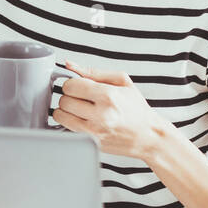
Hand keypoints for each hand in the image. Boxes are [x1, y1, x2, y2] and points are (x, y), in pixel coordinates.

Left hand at [51, 60, 168, 159]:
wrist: (148, 135)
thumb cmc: (136, 109)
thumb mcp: (122, 81)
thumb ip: (93, 72)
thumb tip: (69, 65)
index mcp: (108, 95)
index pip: (70, 85)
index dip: (72, 84)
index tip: (79, 86)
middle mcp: (100, 114)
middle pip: (63, 100)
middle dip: (69, 97)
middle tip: (81, 98)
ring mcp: (94, 131)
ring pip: (60, 116)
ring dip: (66, 110)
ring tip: (80, 109)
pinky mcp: (90, 142)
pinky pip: (66, 129)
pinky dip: (69, 123)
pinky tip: (82, 120)